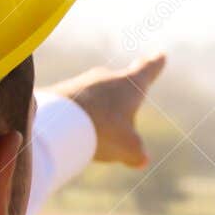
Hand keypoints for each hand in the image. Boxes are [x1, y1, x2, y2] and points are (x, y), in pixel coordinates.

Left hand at [49, 53, 166, 167]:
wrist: (55, 122)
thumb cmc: (102, 130)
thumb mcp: (127, 148)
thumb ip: (137, 153)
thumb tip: (141, 158)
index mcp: (130, 84)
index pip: (147, 70)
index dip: (155, 64)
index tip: (160, 56)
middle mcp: (106, 78)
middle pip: (120, 81)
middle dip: (124, 91)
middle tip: (129, 94)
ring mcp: (81, 83)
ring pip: (95, 96)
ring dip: (98, 109)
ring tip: (96, 131)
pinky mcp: (59, 93)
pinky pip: (74, 106)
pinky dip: (78, 117)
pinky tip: (72, 135)